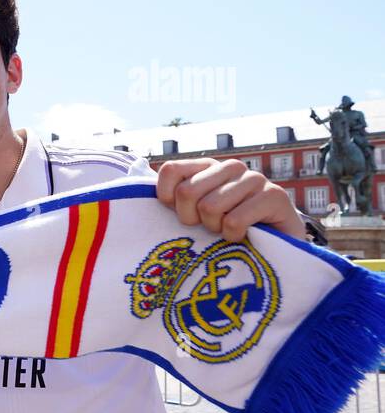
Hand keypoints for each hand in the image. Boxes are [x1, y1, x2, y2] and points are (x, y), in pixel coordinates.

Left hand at [156, 158, 303, 241]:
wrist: (275, 246)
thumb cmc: (225, 230)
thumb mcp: (193, 213)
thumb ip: (172, 198)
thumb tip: (137, 184)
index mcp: (207, 166)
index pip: (170, 170)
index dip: (168, 199)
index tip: (181, 214)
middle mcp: (230, 167)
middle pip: (187, 192)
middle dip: (192, 219)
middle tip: (208, 226)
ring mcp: (254, 179)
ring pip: (210, 207)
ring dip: (215, 228)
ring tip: (227, 230)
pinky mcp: (274, 196)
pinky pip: (234, 220)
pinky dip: (233, 236)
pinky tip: (244, 235)